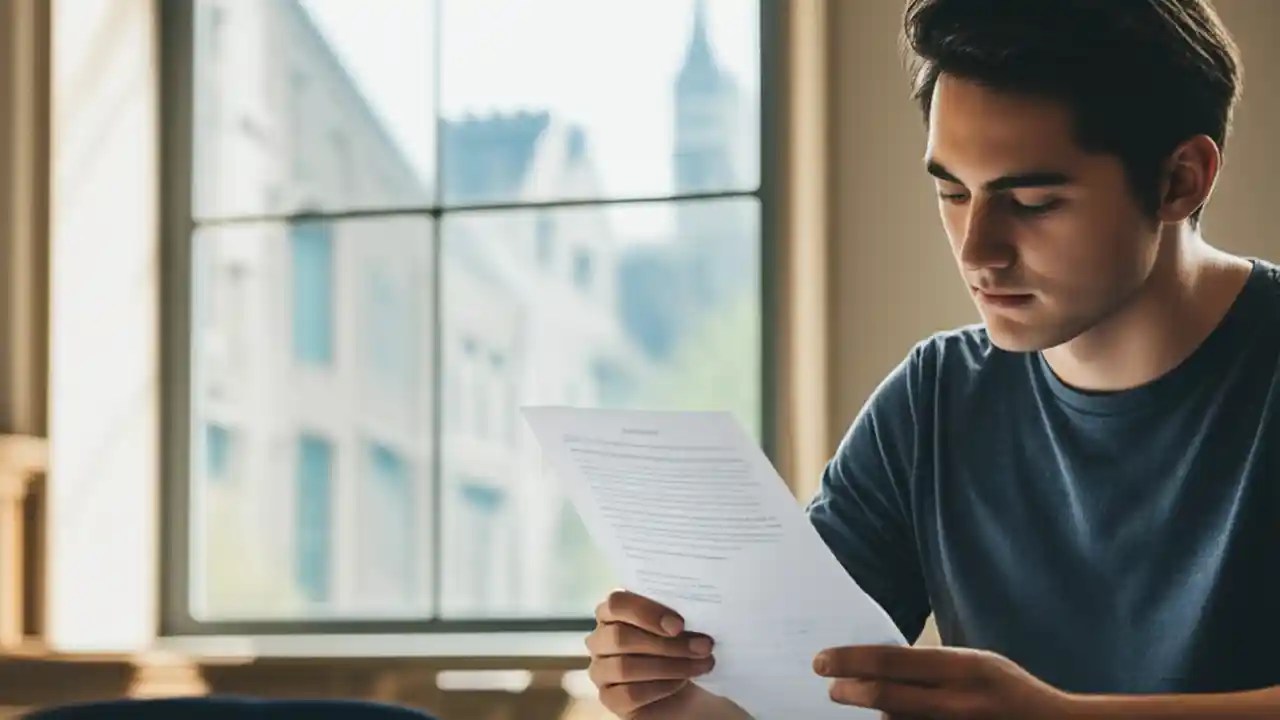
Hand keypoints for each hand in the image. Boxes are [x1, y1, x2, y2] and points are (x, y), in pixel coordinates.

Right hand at [586, 589, 718, 718]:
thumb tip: (694, 611)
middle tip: (703, 646)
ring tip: (701, 664)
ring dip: (670, 666)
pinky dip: (661, 687)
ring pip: (625, 667)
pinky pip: (630, 694)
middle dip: (667, 644)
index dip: (646, 612)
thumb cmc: (678, 646)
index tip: (679, 625)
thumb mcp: (679, 626)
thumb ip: (675, 616)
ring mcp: (601, 671)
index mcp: (612, 612)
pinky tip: (681, 682)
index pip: (616, 603)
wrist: (686, 685)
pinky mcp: (610, 698)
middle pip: (620, 637)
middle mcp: (600, 640)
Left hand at [814, 645, 1074, 718]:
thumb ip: (933, 666)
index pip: (891, 661)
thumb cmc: (1012, 693)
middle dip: (848, 691)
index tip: (822, 661)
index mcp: (963, 668)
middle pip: (885, 697)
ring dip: (876, 717)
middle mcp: (958, 701)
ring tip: (863, 706)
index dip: (850, 660)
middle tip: (831, 689)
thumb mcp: (978, 665)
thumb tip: (879, 666)